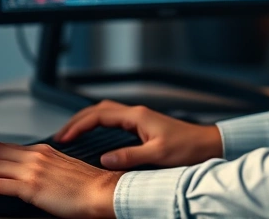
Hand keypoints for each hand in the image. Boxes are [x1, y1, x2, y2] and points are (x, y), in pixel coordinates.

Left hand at [0, 142, 121, 218]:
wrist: (102, 192)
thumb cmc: (88, 185)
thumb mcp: (64, 166)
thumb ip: (46, 165)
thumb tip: (34, 174)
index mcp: (43, 150)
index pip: (7, 146)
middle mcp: (35, 156)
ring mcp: (32, 171)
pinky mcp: (32, 188)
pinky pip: (0, 186)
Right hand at [54, 100, 222, 169]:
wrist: (207, 145)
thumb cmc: (188, 149)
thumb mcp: (158, 155)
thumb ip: (130, 157)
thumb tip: (105, 160)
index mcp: (137, 117)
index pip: (99, 115)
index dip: (79, 125)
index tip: (65, 137)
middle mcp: (136, 114)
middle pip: (98, 109)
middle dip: (77, 120)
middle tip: (61, 135)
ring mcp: (140, 118)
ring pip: (105, 112)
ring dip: (87, 120)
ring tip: (72, 133)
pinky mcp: (143, 125)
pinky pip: (113, 119)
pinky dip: (98, 124)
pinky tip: (95, 134)